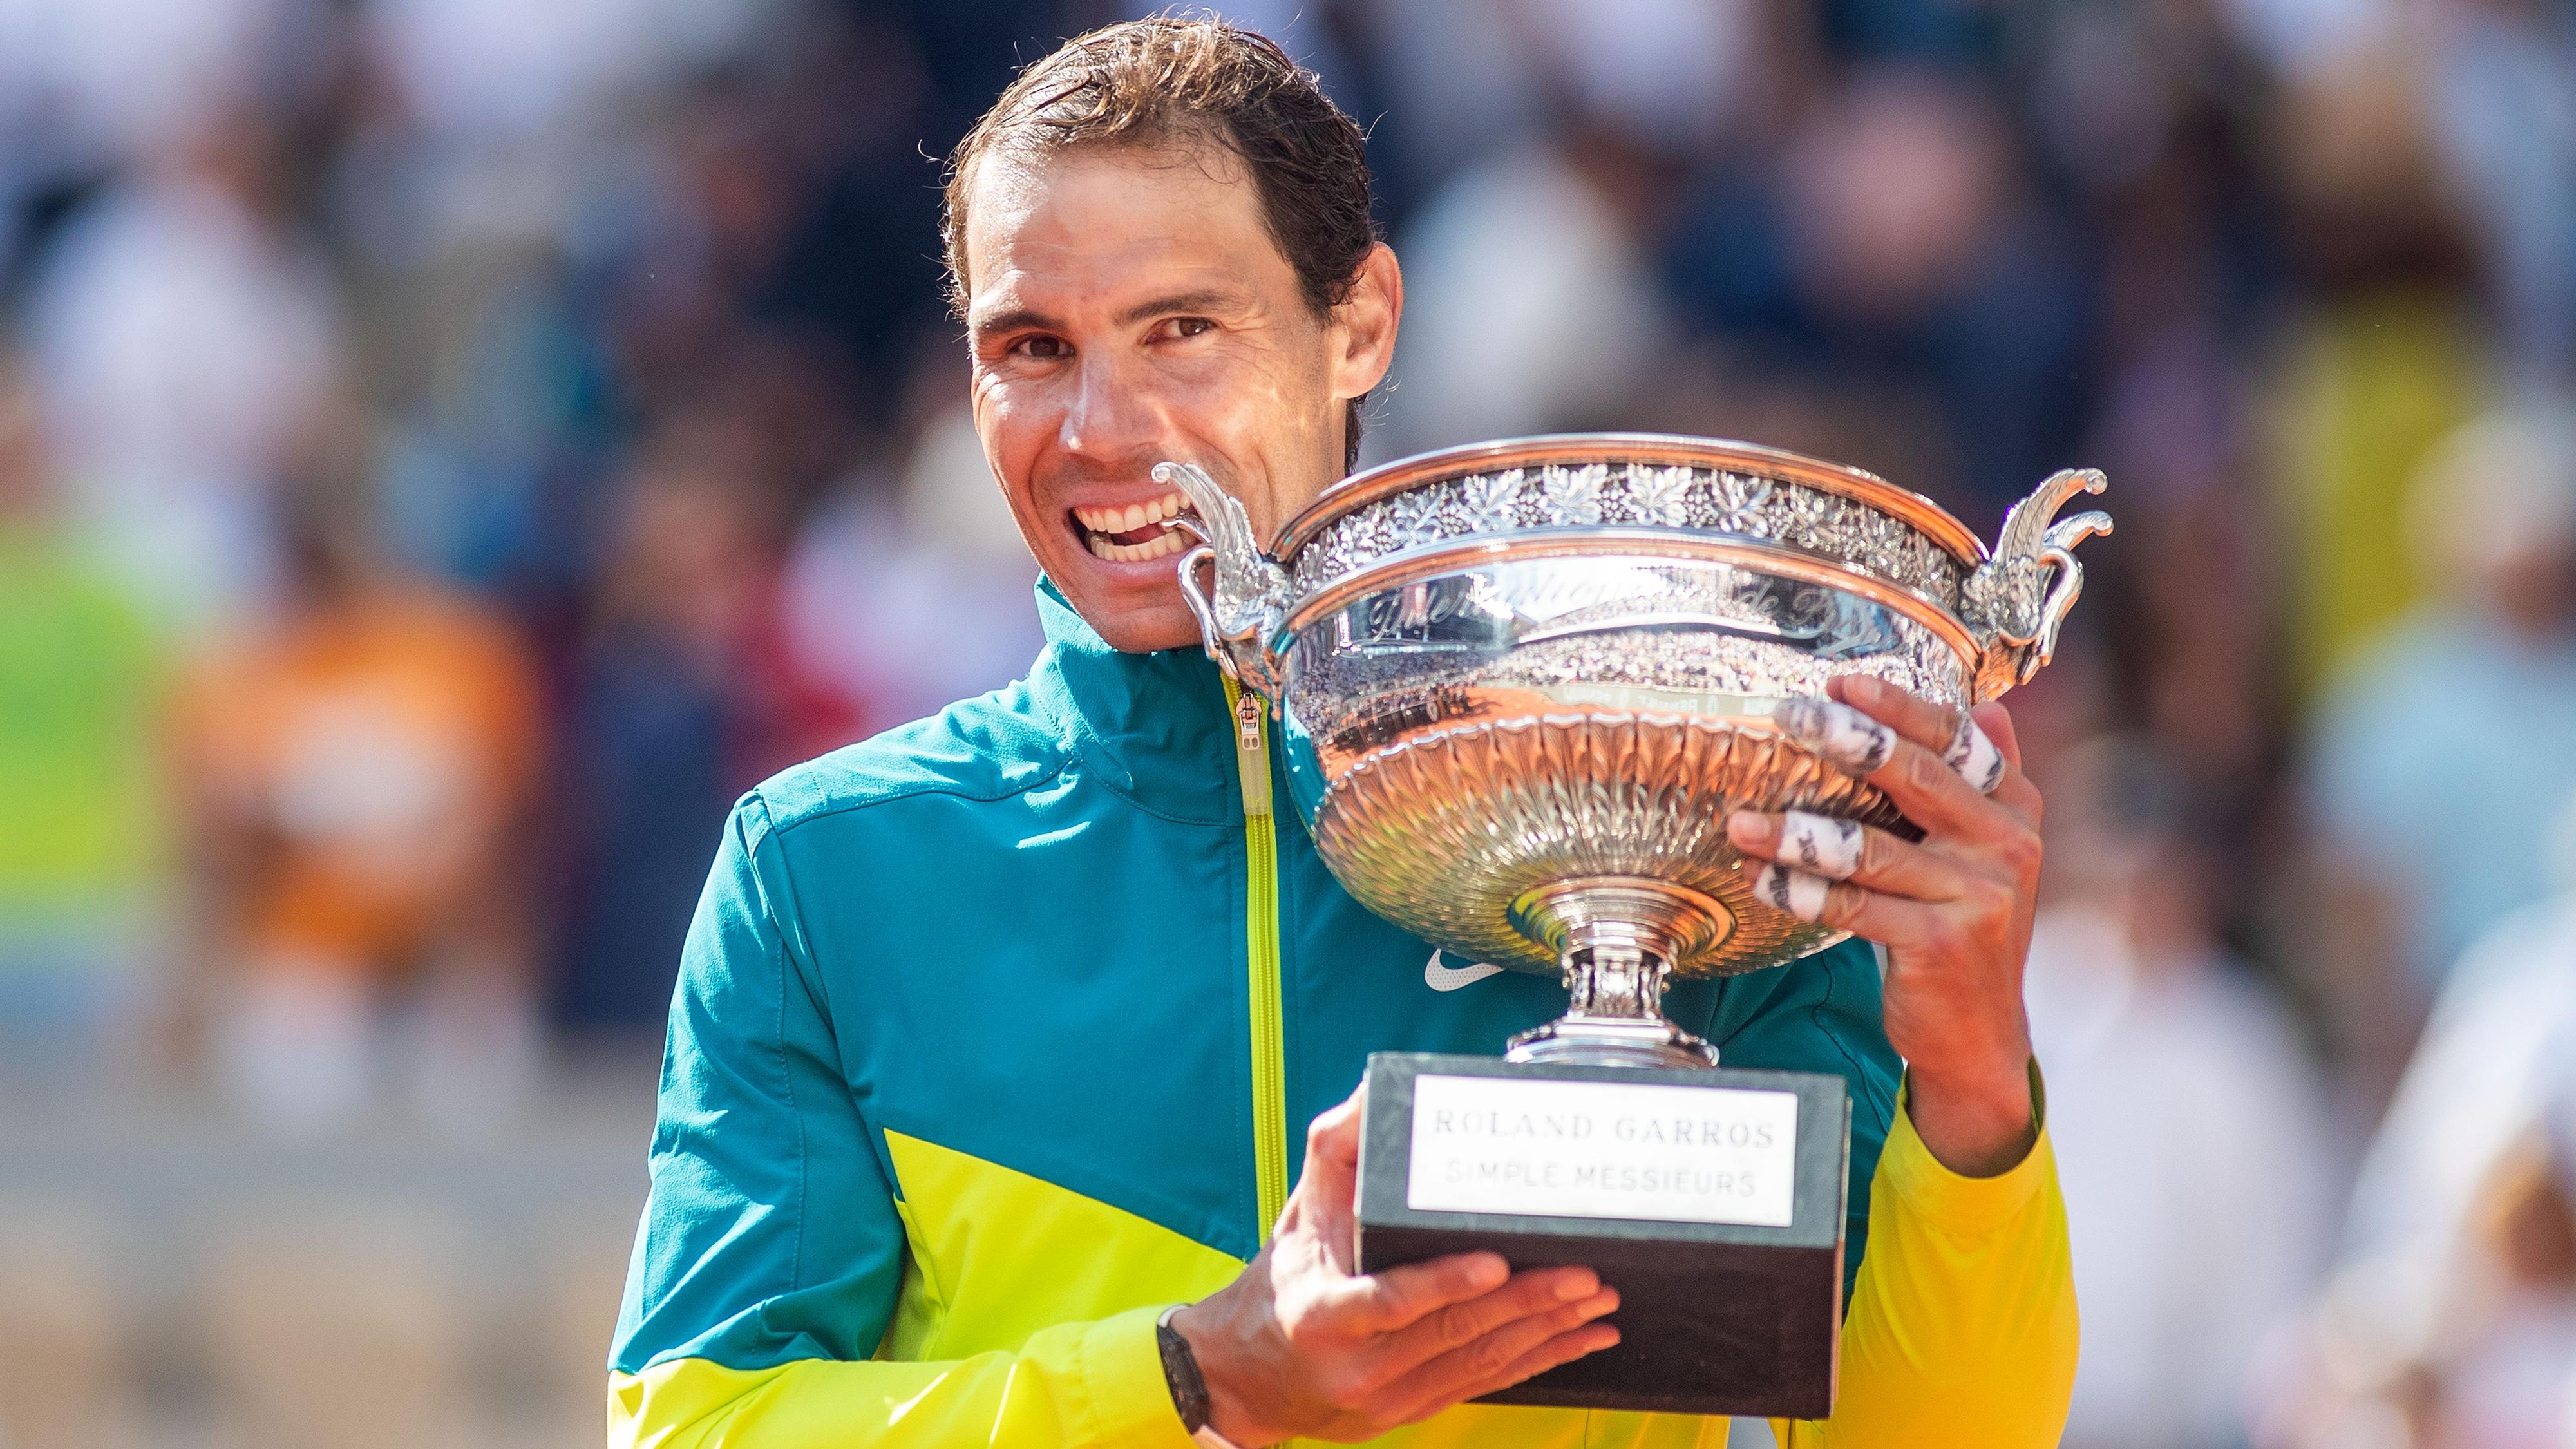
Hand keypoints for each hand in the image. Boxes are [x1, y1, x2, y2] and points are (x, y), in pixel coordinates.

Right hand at [1172, 1085, 1620, 1444]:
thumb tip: (1374, 1090)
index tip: (1496, 1262)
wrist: (1248, 1377)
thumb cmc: (1281, 1281)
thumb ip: (1337, 1149)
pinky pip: (1485, 1385)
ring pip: (1479, 1364)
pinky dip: (1539, 1362)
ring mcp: (1388, 1398)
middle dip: (1527, 1302)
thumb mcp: (1299, 1212)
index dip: (1447, 1283)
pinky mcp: (1413, 1411)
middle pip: (1454, 1333)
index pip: (1390, 1301)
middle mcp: (1357, 1365)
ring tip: (1595, 1300)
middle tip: (1583, 1274)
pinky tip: (1580, 1340)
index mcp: (1322, 1314)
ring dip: (1545, 1332)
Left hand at [1725, 675, 2040, 1176]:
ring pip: (1871, 848)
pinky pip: (1854, 906)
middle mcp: (2005, 846)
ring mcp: (1976, 897)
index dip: (1897, 707)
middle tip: (1789, 717)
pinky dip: (1801, 891)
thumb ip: (1981, 781)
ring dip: (1798, 831)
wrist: (1980, 1032)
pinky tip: (1760, 877)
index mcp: (2014, 808)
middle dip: (1848, 741)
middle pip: (1917, 777)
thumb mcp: (1986, 851)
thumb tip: (1986, 707)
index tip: (1839, 683)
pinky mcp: (1938, 945)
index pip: (1955, 739)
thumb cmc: (1961, 927)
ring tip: (1742, 819)